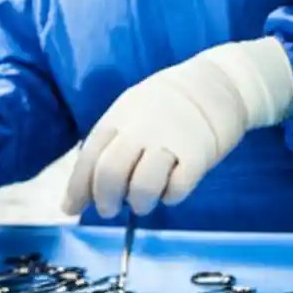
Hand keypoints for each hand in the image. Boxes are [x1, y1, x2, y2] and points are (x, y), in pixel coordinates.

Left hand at [64, 37, 292, 218]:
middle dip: (105, 200)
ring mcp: (171, 139)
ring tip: (143, 203)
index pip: (90, 156)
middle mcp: (141, 127)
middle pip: (110, 173)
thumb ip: (113, 141)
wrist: (221, 81)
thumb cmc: (170, 102)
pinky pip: (177, 188)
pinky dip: (170, 197)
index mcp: (120, 115)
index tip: (71, 209)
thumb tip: (88, 185)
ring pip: (142, 186)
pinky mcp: (199, 153)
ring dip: (138, 203)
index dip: (78, 188)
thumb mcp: (134, 109)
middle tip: (109, 210)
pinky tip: (171, 191)